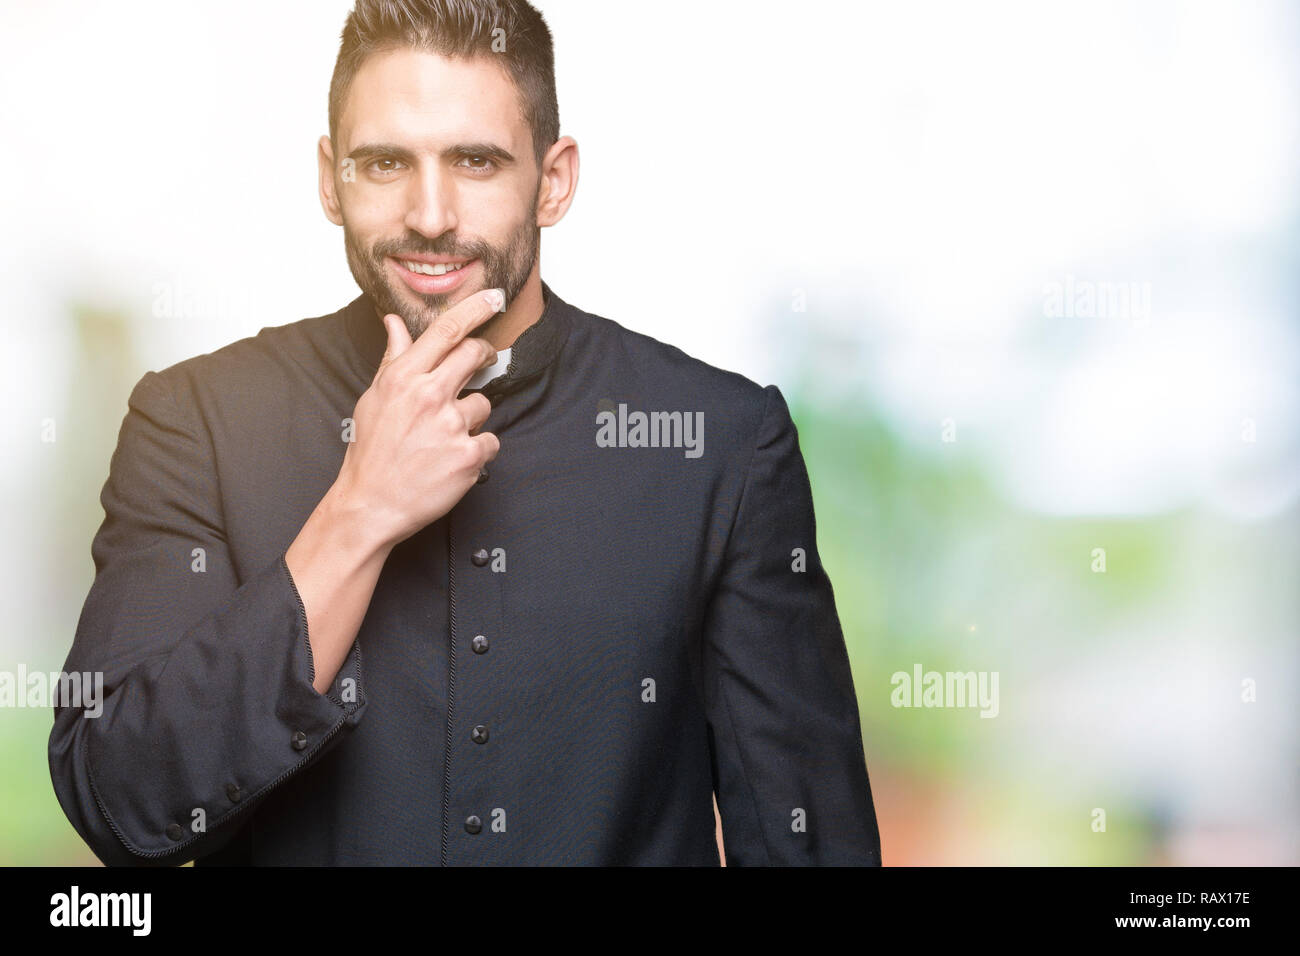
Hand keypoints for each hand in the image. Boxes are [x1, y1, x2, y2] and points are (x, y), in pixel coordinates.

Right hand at [332, 287, 503, 548]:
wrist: (371, 505)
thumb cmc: (371, 451)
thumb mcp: (375, 398)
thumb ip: (394, 358)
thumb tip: (395, 322)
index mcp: (404, 378)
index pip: (446, 331)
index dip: (475, 309)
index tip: (494, 296)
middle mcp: (429, 396)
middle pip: (474, 354)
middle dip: (483, 355)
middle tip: (482, 361)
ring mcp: (451, 426)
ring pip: (483, 404)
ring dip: (471, 419)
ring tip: (444, 439)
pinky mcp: (468, 455)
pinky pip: (491, 441)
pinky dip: (478, 451)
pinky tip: (452, 461)